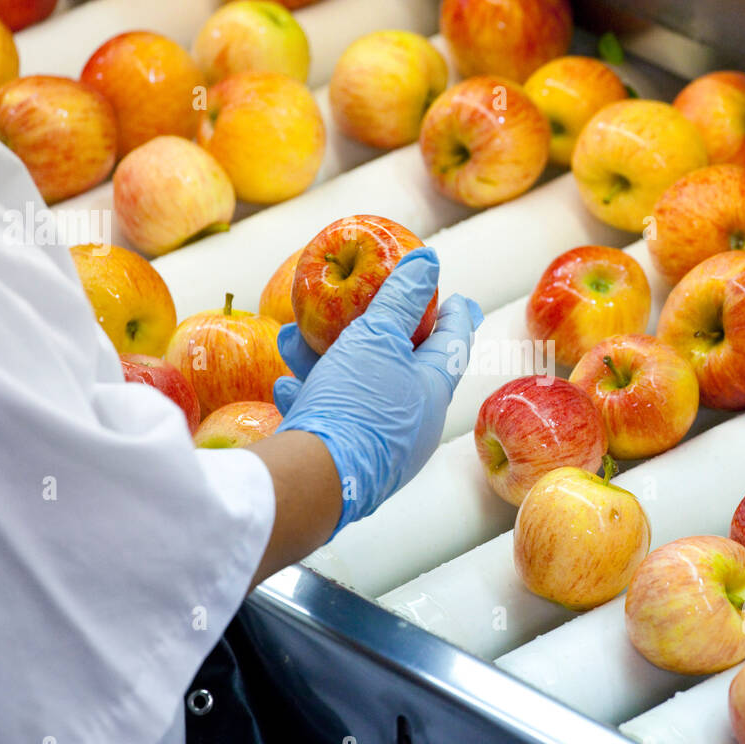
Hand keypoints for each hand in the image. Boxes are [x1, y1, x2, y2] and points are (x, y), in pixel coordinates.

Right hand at [273, 248, 481, 534]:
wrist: (313, 482)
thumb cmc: (355, 401)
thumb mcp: (377, 337)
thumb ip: (400, 298)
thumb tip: (427, 261)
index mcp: (433, 391)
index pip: (453, 343)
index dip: (455, 316)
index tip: (459, 300)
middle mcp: (413, 422)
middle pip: (397, 364)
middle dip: (368, 332)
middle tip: (361, 310)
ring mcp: (380, 445)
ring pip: (355, 388)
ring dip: (323, 360)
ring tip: (291, 338)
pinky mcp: (346, 461)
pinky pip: (331, 417)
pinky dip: (311, 396)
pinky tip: (285, 385)